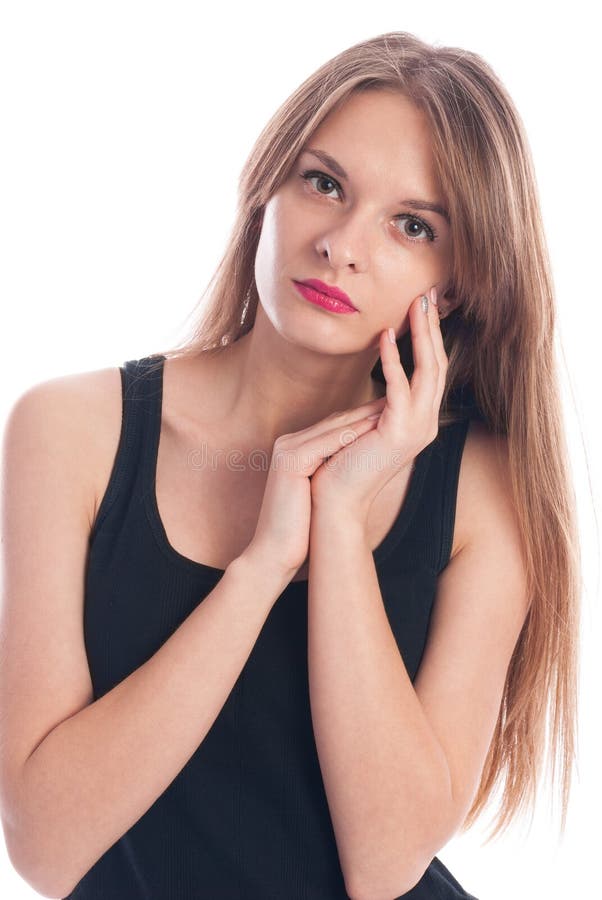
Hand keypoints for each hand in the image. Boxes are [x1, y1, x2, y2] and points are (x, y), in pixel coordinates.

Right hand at [245, 396, 391, 578]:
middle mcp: (288, 443)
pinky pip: (326, 443)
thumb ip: (334, 470)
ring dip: (364, 418)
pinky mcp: (290, 461)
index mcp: (295, 448)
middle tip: (398, 401)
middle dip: (368, 411)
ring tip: (393, 410)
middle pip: (336, 422)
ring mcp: (287, 449)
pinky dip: (351, 436)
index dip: (364, 418)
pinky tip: (375, 430)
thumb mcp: (320, 491)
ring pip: (333, 428)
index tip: (392, 412)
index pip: (335, 426)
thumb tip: (364, 460)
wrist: (275, 552)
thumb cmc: (302, 527)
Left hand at [309, 288, 447, 524]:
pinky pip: (400, 388)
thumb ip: (375, 407)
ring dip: (422, 336)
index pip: (431, 370)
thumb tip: (376, 385)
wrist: (333, 505)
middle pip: (437, 365)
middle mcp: (425, 424)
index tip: (423, 306)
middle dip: (432, 328)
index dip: (429, 337)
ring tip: (415, 305)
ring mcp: (417, 430)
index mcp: (418, 422)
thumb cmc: (341, 466)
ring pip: (428, 371)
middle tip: (428, 293)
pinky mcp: (399, 434)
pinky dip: (394, 360)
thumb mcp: (364, 428)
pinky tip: (385, 336)